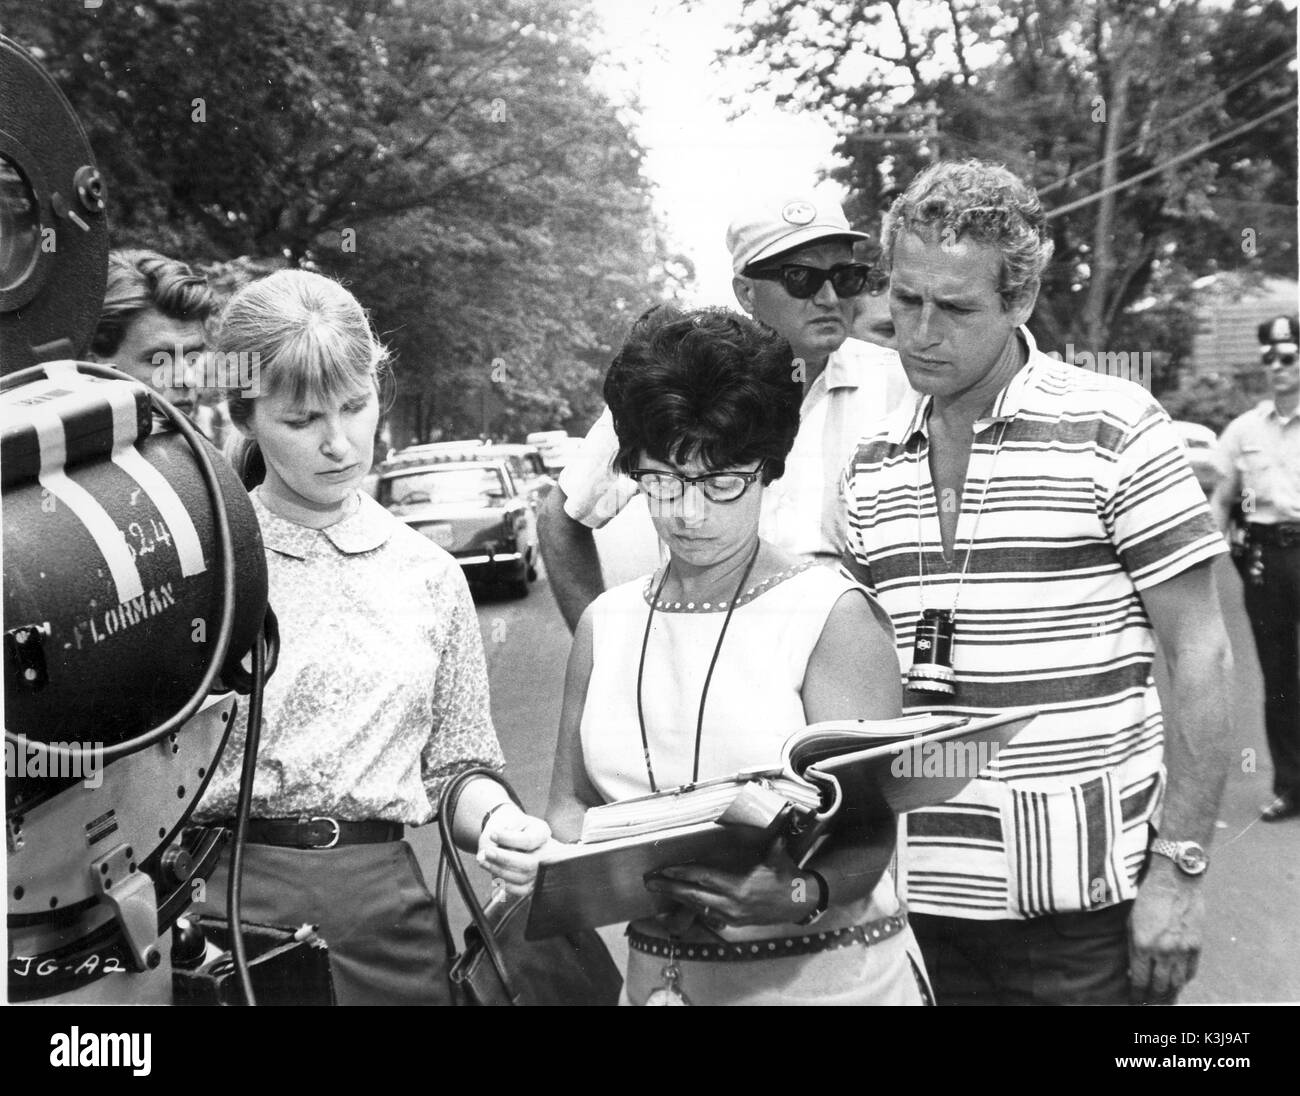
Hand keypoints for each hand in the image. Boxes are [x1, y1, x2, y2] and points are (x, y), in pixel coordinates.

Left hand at [476, 804, 551, 897]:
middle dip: (505, 859)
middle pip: (529, 863)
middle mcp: (547, 853)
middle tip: (487, 852)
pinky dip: (504, 883)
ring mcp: (541, 870)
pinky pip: (519, 890)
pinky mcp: (532, 883)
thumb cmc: (508, 825)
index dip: (509, 839)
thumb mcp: (507, 820)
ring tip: (484, 861)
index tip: (492, 834)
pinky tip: (493, 872)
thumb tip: (488, 852)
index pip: (529, 841)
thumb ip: (499, 834)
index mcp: (542, 833)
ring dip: (500, 871)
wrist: (509, 831)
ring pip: (523, 878)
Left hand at [644, 849, 811, 928]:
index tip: (665, 868)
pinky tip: (679, 899)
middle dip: (670, 888)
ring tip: (658, 888)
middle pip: (693, 895)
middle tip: (650, 881)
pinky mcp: (733, 922)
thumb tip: (774, 808)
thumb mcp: (777, 855)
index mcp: (740, 887)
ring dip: (676, 897)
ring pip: (696, 907)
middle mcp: (732, 904)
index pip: (704, 878)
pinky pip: (706, 914)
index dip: (682, 873)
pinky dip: (691, 906)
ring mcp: (731, 916)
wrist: (800, 903)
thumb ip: (770, 835)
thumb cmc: (787, 876)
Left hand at [1128, 862, 1204, 1003]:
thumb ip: (1133, 949)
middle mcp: (1164, 951)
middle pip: (1159, 986)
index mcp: (1143, 944)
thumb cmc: (1147, 898)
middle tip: (1149, 1005)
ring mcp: (1183, 950)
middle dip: (1153, 999)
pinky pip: (1190, 972)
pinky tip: (1177, 984)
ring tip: (1163, 1001)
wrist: (1175, 880)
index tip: (1135, 1000)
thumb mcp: (1131, 922)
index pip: (1140, 980)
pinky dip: (1183, 980)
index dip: (1137, 994)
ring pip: (1176, 983)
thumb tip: (1133, 972)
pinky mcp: (1197, 946)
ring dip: (1169, 994)